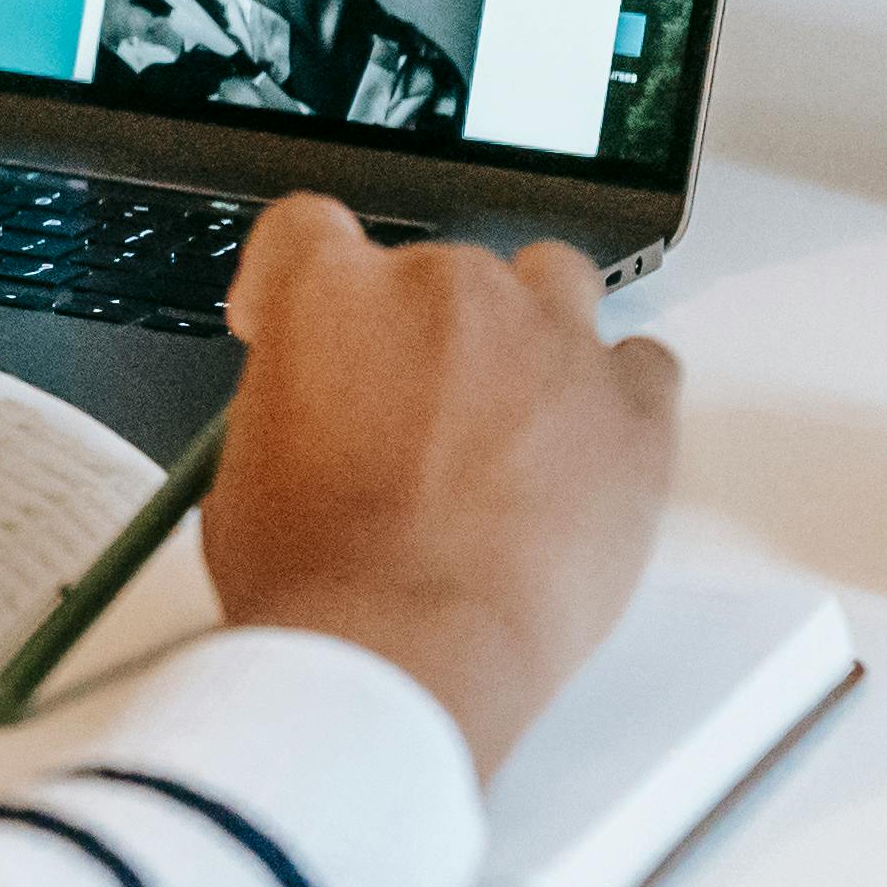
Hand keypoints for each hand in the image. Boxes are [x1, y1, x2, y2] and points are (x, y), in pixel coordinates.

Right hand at [195, 196, 676, 777]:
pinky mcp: (631, 406)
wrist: (404, 656)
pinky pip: (643, 363)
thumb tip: (318, 410)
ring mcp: (549, 340)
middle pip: (440, 269)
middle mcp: (445, 290)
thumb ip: (289, 400)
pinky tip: (584, 451)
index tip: (311, 325)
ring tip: (513, 413)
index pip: (310, 229)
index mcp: (333, 293)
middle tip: (412, 419)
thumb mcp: (243, 470)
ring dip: (531, 333)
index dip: (302, 280)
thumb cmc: (321, 581)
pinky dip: (616, 397)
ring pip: (555, 284)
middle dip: (424, 334)